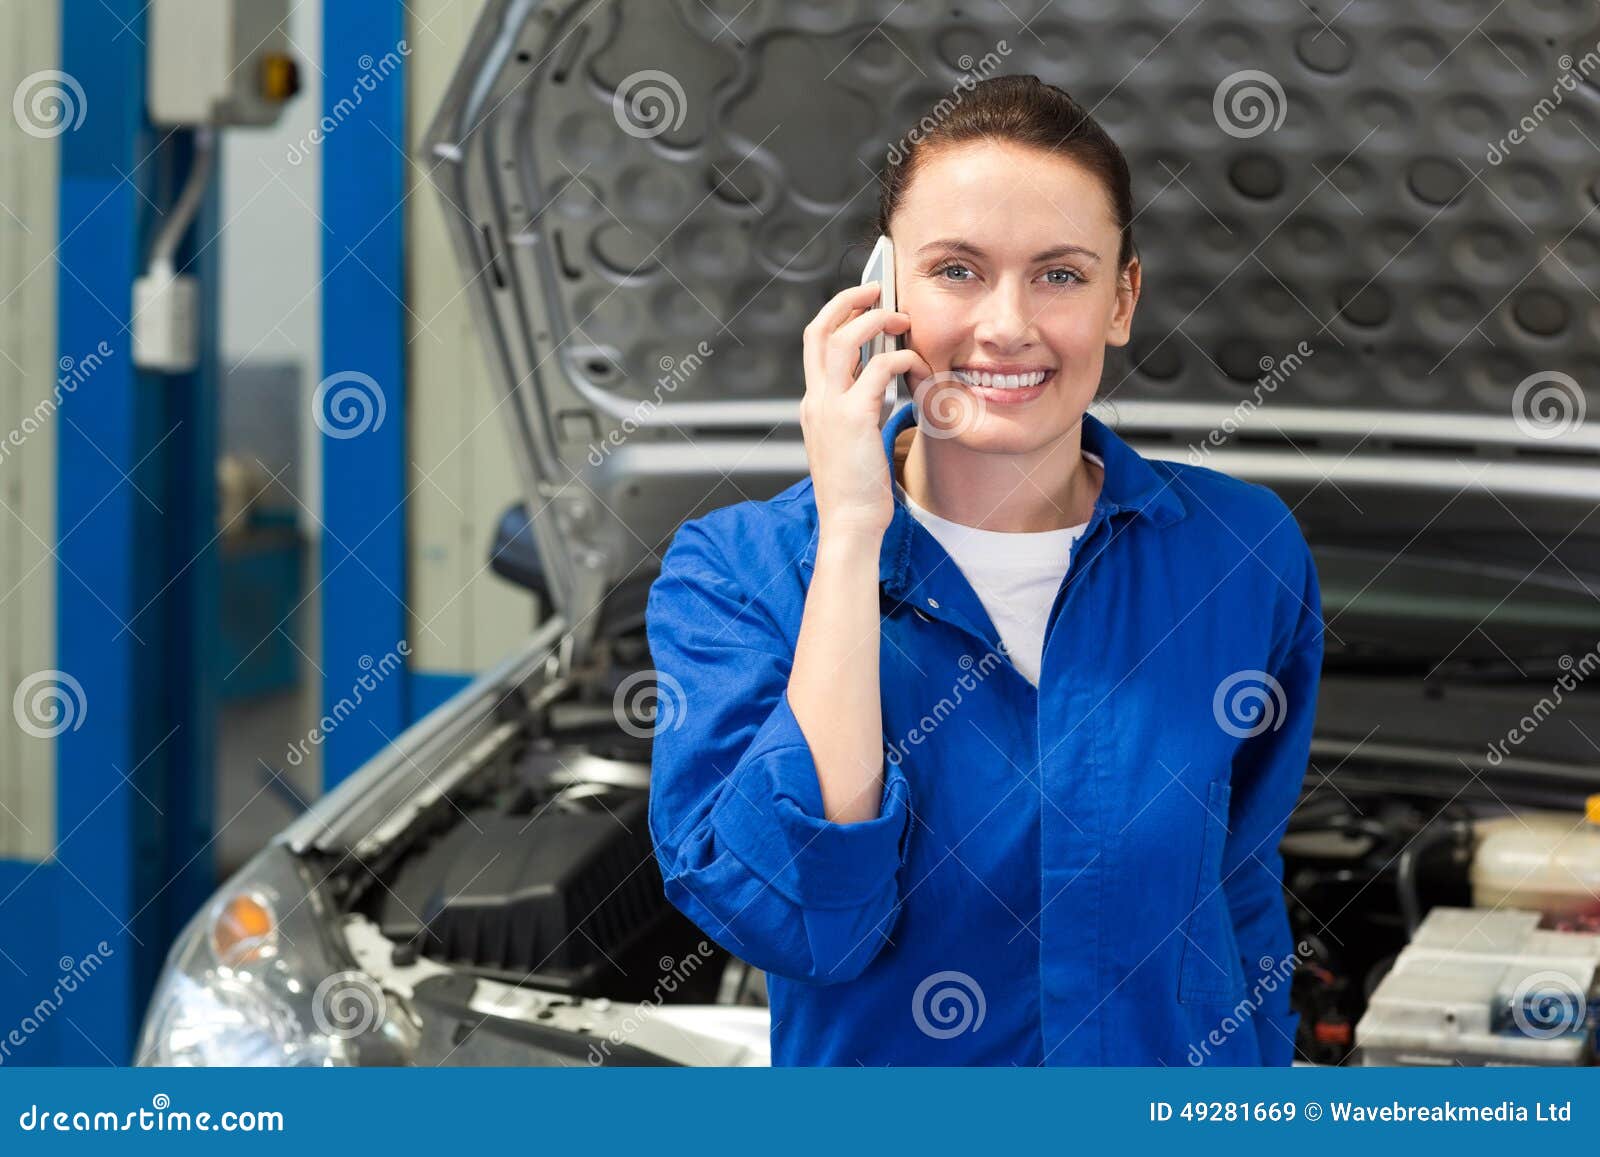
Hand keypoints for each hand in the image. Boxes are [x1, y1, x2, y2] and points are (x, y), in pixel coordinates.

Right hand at [800, 281, 931, 538]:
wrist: (849, 523)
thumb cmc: (857, 491)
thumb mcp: (852, 442)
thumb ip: (858, 410)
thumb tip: (880, 384)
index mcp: (814, 405)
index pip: (816, 344)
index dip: (837, 315)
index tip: (862, 302)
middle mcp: (815, 400)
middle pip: (819, 330)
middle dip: (847, 300)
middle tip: (877, 288)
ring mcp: (830, 408)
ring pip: (842, 339)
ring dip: (874, 320)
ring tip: (900, 317)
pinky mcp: (853, 419)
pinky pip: (878, 369)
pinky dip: (900, 357)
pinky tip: (917, 364)